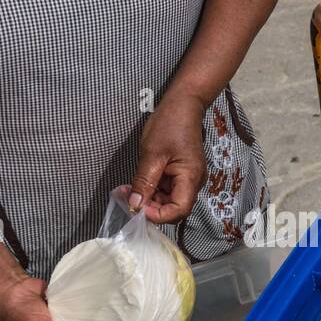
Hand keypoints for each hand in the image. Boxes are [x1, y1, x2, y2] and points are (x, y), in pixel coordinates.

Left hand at [130, 92, 206, 222]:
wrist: (183, 105)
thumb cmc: (170, 124)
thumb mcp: (152, 154)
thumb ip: (144, 182)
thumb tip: (135, 204)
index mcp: (190, 178)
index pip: (178, 211)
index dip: (158, 215)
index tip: (137, 207)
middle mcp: (193, 182)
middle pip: (173, 208)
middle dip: (150, 207)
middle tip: (127, 198)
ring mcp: (187, 178)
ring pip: (168, 200)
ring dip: (148, 199)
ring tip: (128, 190)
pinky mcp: (180, 173)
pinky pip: (166, 189)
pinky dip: (151, 190)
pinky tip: (137, 184)